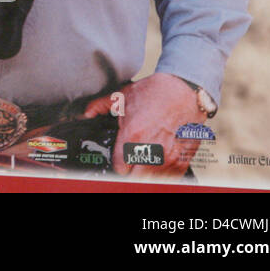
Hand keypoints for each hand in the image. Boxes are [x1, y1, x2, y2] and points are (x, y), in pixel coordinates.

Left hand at [83, 73, 202, 176]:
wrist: (183, 91)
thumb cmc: (154, 92)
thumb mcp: (122, 96)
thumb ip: (100, 106)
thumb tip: (86, 113)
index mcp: (133, 136)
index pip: (120, 168)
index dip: (118, 163)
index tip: (120, 159)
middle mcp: (152, 150)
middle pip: (136, 178)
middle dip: (131, 171)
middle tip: (132, 161)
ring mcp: (169, 157)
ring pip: (152, 179)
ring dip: (147, 173)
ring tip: (145, 160)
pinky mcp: (184, 159)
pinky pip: (171, 178)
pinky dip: (163, 173)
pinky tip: (160, 161)